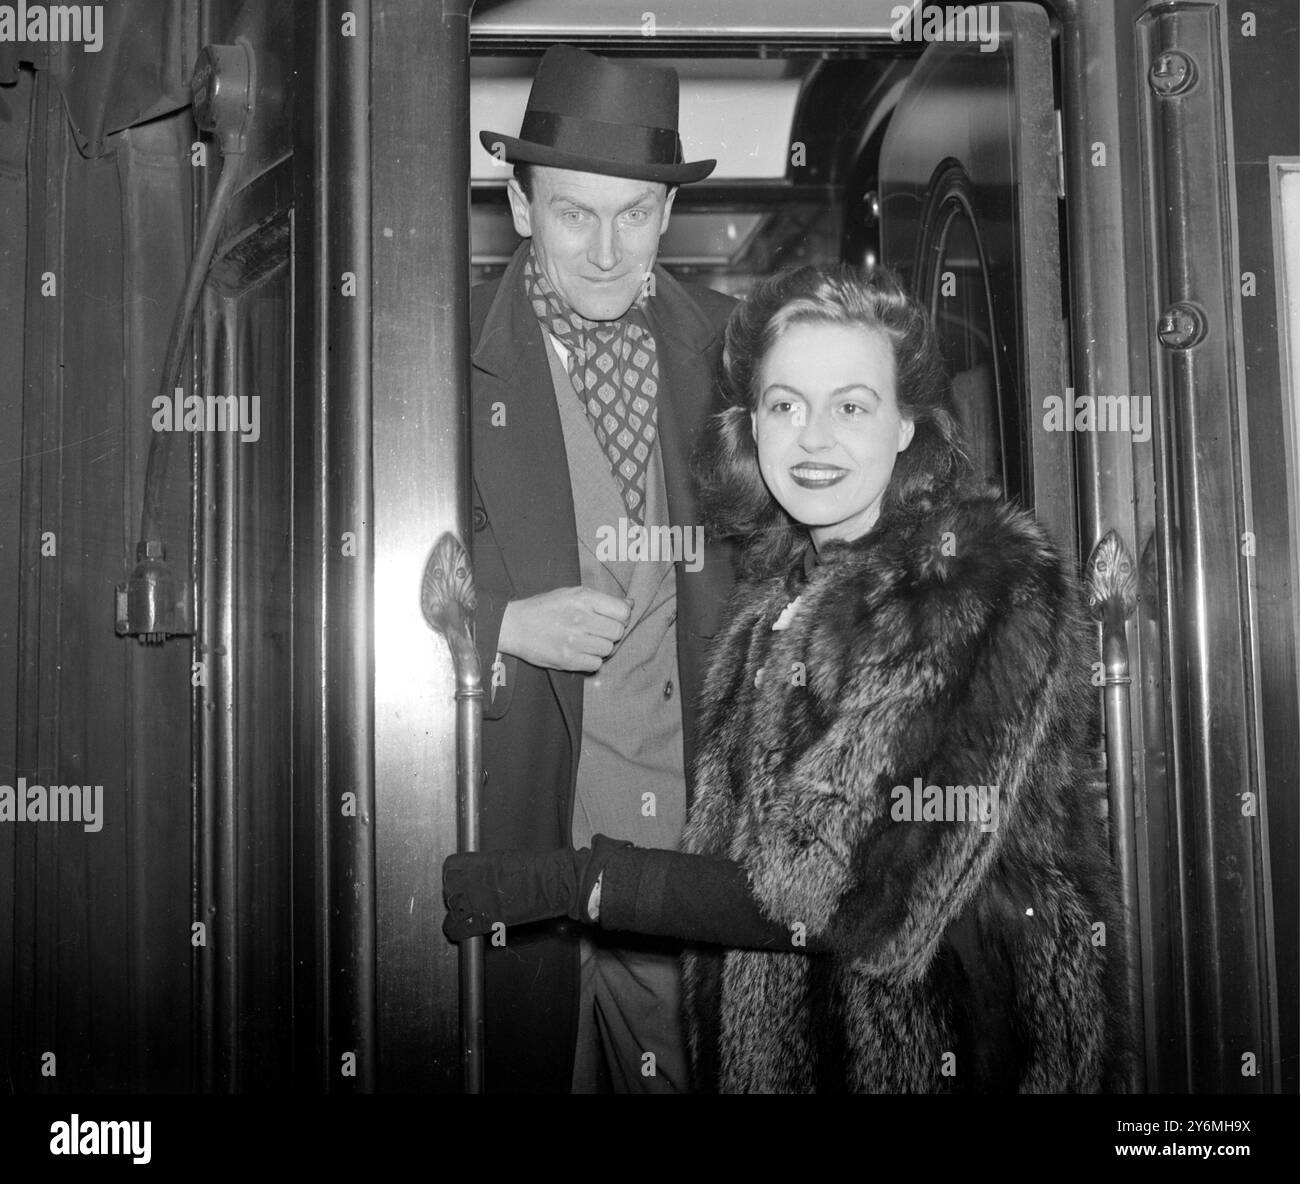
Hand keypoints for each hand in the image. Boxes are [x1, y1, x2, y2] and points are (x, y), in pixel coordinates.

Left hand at [441, 837, 632, 942]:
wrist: (556, 883)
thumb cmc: (538, 868)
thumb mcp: (506, 860)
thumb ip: (486, 868)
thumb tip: (476, 874)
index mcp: (478, 864)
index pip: (450, 870)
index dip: (454, 876)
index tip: (460, 879)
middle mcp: (474, 883)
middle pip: (449, 892)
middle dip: (456, 896)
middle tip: (468, 898)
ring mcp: (479, 903)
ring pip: (452, 912)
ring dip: (458, 913)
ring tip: (469, 913)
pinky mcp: (487, 921)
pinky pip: (460, 929)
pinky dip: (462, 930)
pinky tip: (469, 928)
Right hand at [497, 587, 632, 671]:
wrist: (513, 626)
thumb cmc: (544, 608)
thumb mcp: (571, 594)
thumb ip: (601, 600)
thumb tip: (631, 604)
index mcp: (583, 598)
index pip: (622, 612)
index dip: (621, 616)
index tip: (611, 618)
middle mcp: (580, 618)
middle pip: (618, 632)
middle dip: (611, 632)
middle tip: (597, 631)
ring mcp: (574, 641)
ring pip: (608, 649)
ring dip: (601, 647)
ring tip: (586, 641)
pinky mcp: (568, 660)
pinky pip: (596, 664)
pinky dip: (591, 660)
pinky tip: (580, 652)